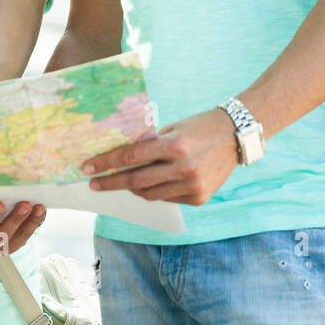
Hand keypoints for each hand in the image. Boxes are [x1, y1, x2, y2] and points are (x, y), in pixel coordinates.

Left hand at [82, 108, 239, 204]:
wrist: (236, 136)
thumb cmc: (200, 126)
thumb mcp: (174, 128)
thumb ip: (151, 143)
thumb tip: (122, 157)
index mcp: (175, 145)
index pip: (131, 157)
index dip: (106, 163)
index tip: (87, 168)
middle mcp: (183, 168)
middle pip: (136, 180)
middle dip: (111, 182)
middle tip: (94, 183)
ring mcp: (192, 186)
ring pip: (150, 194)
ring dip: (133, 189)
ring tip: (123, 182)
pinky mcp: (199, 198)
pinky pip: (168, 198)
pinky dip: (156, 192)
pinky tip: (150, 185)